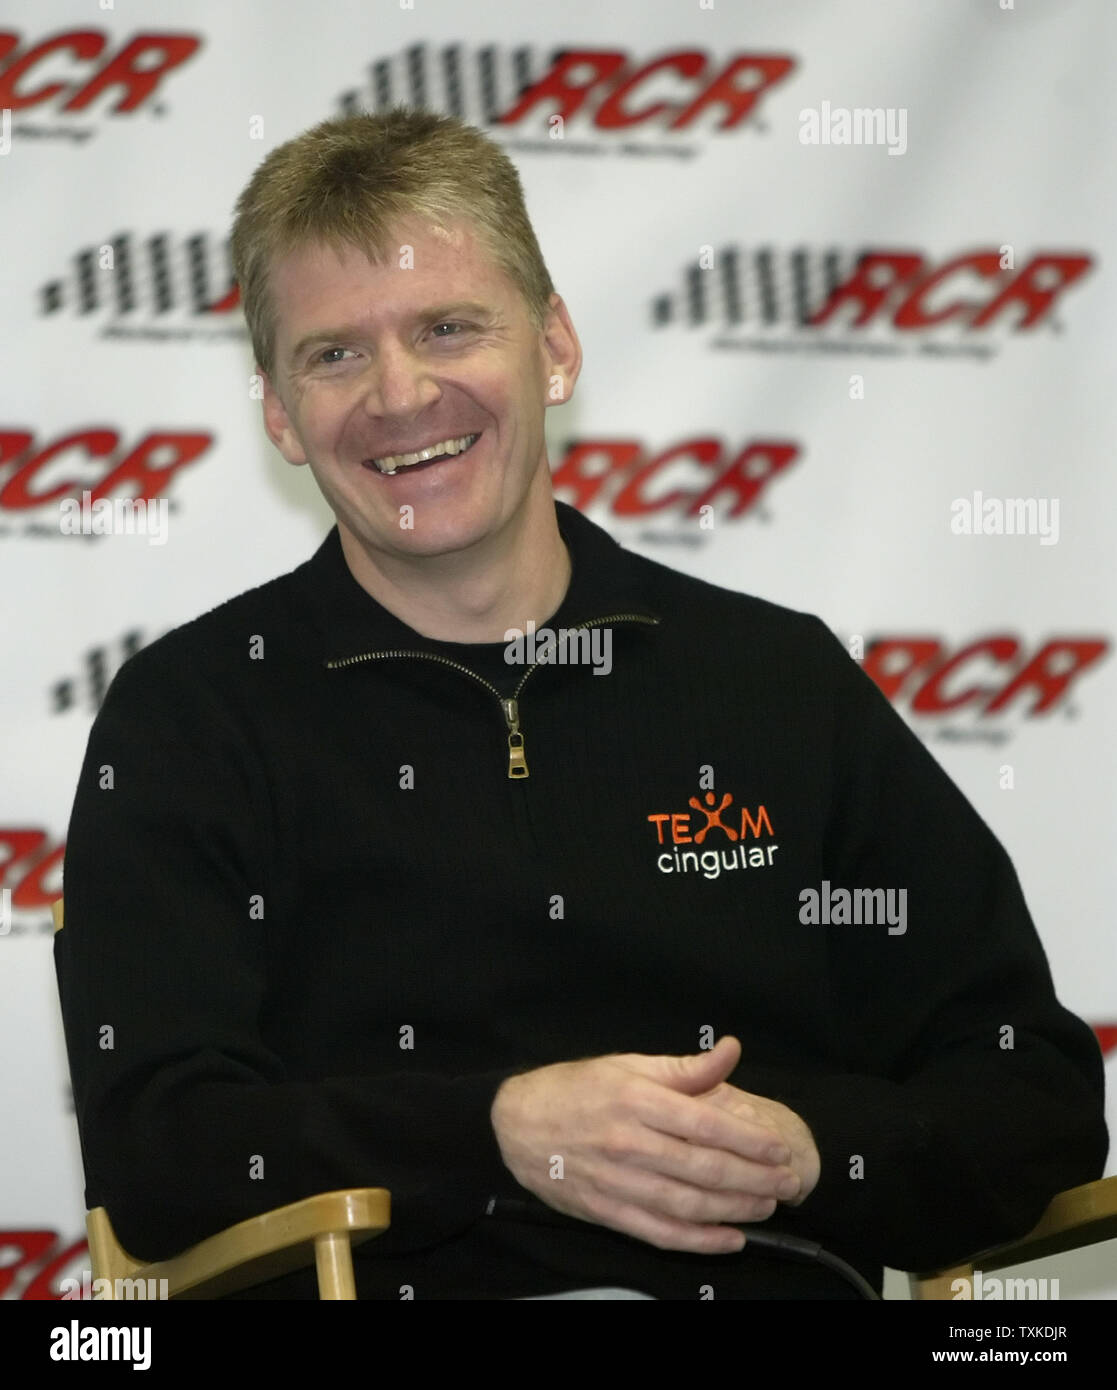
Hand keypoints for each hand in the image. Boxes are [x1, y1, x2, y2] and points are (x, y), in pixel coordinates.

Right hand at [490, 1035, 803, 1253]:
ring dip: (735, 1209)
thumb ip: (684, 1067)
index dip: (749, 1140)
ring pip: (688, 1204)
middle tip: (788, 1182)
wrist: (515, 1124)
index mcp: (638, 1100)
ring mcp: (618, 1181)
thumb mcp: (628, 1065)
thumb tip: (731, 1051)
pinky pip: (660, 1231)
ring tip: (767, 1206)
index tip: (779, 1148)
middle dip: (754, 1179)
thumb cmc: (576, 1089)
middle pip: (703, 1168)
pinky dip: (699, 1241)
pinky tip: (730, 1238)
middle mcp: (630, 1142)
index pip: (705, 1124)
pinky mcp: (608, 1211)